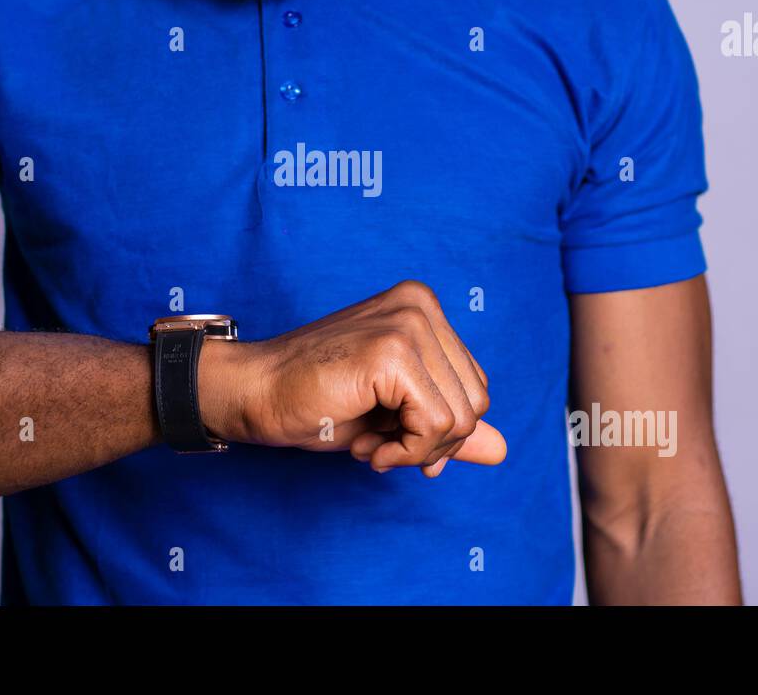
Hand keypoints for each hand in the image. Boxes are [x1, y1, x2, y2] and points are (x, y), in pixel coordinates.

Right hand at [200, 280, 506, 476]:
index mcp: (424, 309)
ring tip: (371, 443)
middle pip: (476, 402)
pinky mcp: (392, 351)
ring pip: (462, 417)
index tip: (395, 439)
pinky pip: (435, 424)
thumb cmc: (315, 402)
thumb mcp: (394, 416)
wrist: (254, 394)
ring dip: (416, 451)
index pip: (475, 387)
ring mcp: (408, 323)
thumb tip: (502, 450)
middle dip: (432, 443)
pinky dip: (406, 451)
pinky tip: (367, 446)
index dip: (441, 430)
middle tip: (381, 446)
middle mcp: (421, 305)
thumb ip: (446, 428)